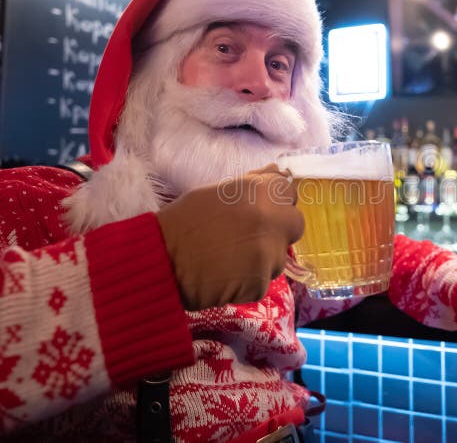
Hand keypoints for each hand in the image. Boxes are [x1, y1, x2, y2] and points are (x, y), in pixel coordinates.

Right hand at [156, 164, 303, 309]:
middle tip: (253, 236)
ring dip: (263, 257)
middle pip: (296, 224)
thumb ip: (254, 183)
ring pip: (279, 256)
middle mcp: (271, 220)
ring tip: (230, 258)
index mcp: (259, 192)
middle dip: (280, 230)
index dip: (278, 202)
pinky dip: (248, 281)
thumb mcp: (217, 191)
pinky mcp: (260, 283)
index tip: (264, 209)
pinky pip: (262, 281)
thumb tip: (279, 172)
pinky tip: (226, 275)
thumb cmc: (183, 222)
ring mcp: (269, 254)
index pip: (289, 192)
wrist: (160, 260)